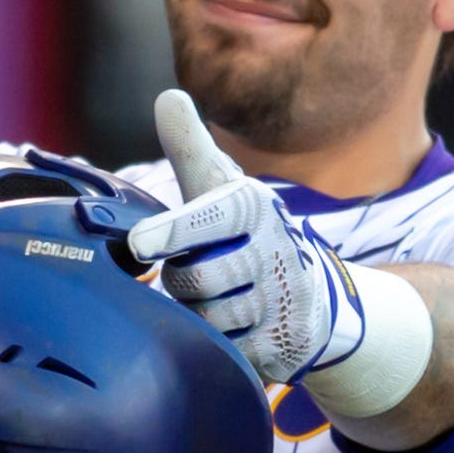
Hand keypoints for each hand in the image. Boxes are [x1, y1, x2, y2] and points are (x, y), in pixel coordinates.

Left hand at [127, 89, 356, 384]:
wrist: (314, 294)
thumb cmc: (249, 234)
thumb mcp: (224, 190)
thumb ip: (192, 150)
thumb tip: (168, 97)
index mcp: (253, 208)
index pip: (211, 216)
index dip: (174, 231)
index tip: (139, 244)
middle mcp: (276, 252)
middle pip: (196, 280)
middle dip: (183, 283)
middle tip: (194, 274)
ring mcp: (284, 304)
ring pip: (209, 322)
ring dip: (199, 317)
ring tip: (216, 301)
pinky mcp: (285, 347)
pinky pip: (228, 355)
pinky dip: (220, 348)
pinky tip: (235, 330)